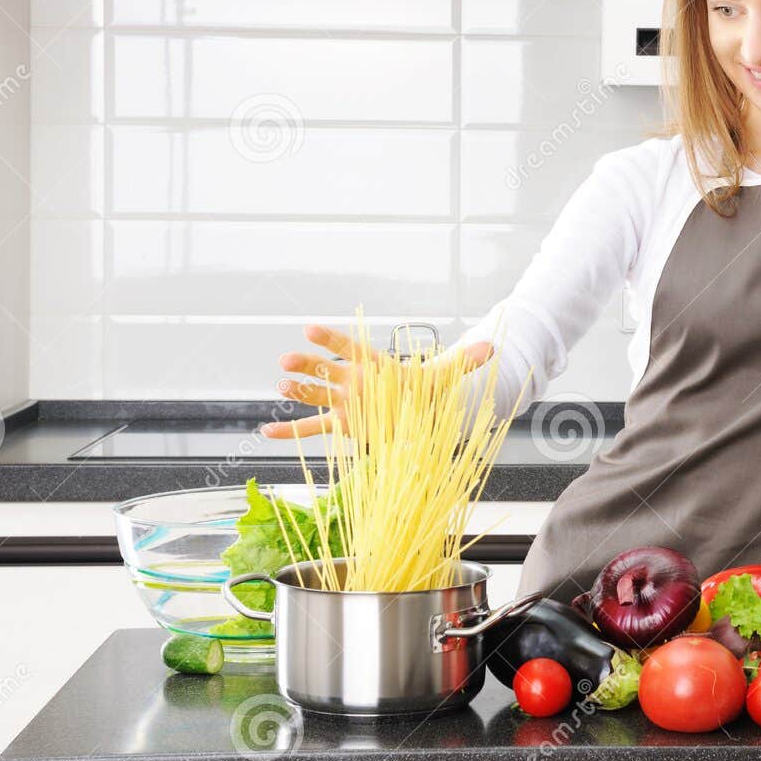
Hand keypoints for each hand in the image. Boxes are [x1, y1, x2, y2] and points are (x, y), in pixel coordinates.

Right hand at [259, 324, 492, 438]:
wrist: (416, 405)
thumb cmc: (422, 387)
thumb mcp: (443, 376)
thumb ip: (464, 361)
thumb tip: (493, 348)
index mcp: (373, 364)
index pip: (350, 347)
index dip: (331, 339)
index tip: (309, 329)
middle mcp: (354, 381)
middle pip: (327, 370)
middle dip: (307, 364)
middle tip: (287, 360)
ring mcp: (345, 401)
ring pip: (316, 394)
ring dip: (298, 391)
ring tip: (281, 387)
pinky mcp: (343, 424)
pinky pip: (312, 429)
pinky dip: (290, 432)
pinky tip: (267, 431)